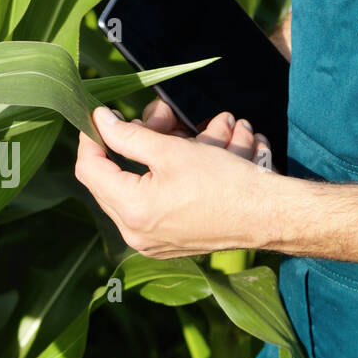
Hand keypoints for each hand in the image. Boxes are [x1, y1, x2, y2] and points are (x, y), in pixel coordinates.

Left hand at [75, 106, 276, 257]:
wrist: (269, 217)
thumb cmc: (224, 183)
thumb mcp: (172, 151)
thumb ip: (128, 135)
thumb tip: (99, 120)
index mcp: (131, 210)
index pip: (89, 169)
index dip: (92, 138)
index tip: (101, 116)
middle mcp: (135, 232)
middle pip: (116, 176)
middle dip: (139, 140)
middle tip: (164, 117)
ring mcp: (152, 240)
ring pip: (144, 184)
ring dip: (170, 151)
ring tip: (212, 129)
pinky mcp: (170, 240)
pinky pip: (161, 200)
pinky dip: (178, 174)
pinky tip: (215, 149)